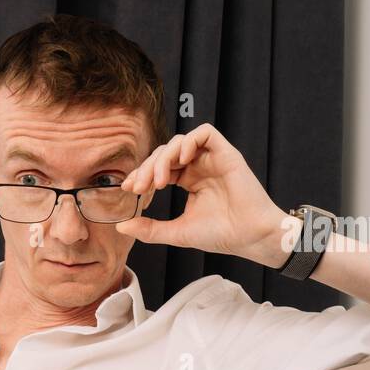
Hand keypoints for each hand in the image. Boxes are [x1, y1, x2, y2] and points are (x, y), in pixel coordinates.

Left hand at [115, 123, 289, 267]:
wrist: (249, 236)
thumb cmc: (219, 235)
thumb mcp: (176, 232)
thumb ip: (149, 229)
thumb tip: (120, 226)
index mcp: (188, 180)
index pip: (159, 168)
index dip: (141, 174)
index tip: (128, 189)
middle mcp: (198, 166)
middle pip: (165, 153)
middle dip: (147, 168)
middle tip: (139, 187)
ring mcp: (211, 159)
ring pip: (180, 142)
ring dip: (163, 158)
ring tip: (158, 182)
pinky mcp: (226, 153)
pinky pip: (205, 133)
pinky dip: (188, 141)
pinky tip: (181, 161)